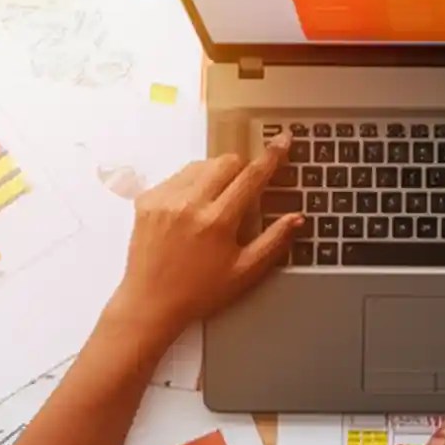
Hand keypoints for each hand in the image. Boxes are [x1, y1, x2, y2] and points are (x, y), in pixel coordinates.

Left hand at [108, 134, 300, 348]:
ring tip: (217, 201)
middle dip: (241, 168)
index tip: (283, 140)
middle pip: (226, 162)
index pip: (252, 176)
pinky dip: (191, 183)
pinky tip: (192, 208)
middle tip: (243, 191)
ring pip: (201, 164)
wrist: (150, 304)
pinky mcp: (147, 201)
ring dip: (216, 173)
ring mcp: (164, 200)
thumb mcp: (246, 272)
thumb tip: (297, 217)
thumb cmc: (200, 292)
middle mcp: (189, 204)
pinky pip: (177, 176)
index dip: (272, 156)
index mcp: (218, 221)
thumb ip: (274, 241)